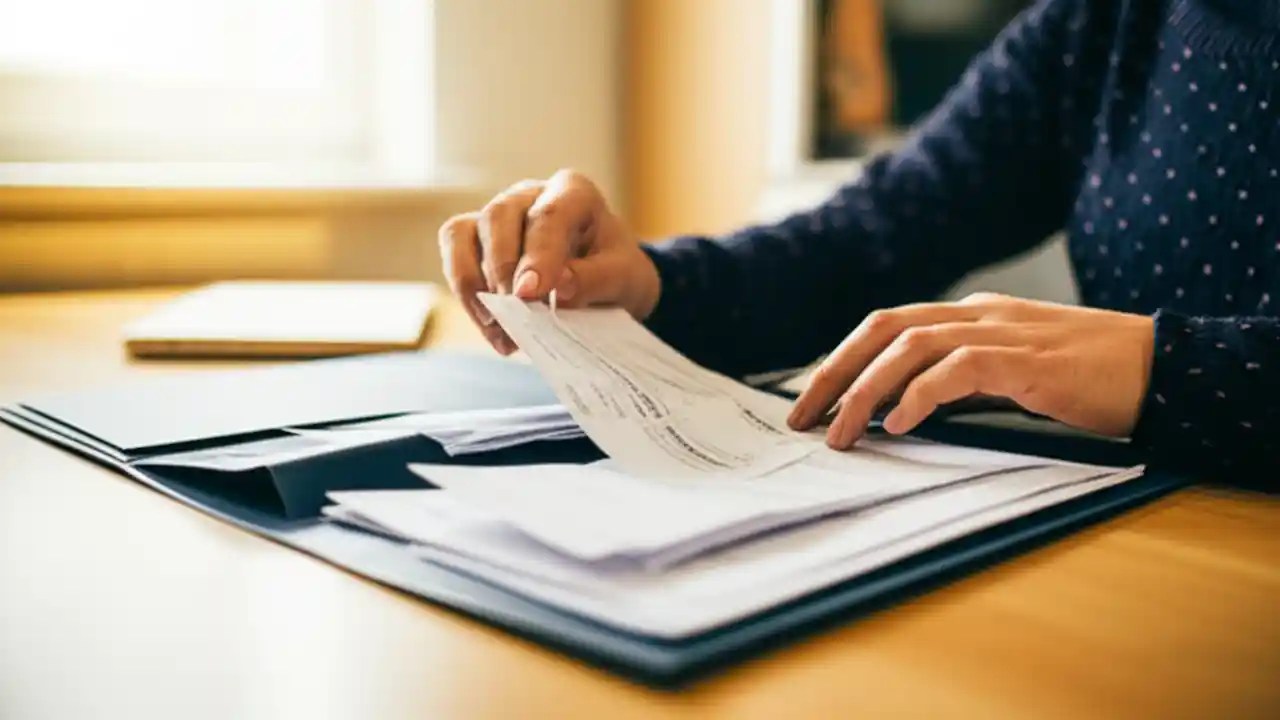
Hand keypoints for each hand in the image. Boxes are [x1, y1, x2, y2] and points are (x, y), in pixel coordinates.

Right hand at [437, 169, 661, 353]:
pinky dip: (467, 296)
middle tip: (516, 313)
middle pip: (497, 216)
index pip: (550, 214)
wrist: (607, 280)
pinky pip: (455, 257)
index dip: (538, 255)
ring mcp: (498, 216)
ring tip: (502, 330)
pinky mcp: (476, 239)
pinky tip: (494, 329)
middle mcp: (529, 195)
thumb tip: (559, 288)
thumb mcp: (626, 278)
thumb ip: (596, 279)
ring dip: (475, 285)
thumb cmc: (616, 270)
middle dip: (501, 269)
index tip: (531, 293)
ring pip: (464, 233)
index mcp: (574, 192)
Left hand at [786, 293, 1155, 447]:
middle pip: (883, 329)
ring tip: (840, 434)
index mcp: (970, 316)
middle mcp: (977, 314)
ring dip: (865, 391)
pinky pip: (959, 368)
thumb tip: (901, 412)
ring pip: (910, 347)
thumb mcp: (1010, 376)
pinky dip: (921, 395)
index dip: (841, 361)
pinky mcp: (1027, 360)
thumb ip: (961, 382)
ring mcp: (1002, 332)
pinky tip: (899, 425)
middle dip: (833, 372)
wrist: (1162, 368)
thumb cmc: (1087, 378)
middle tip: (800, 418)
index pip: (886, 327)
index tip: (810, 402)